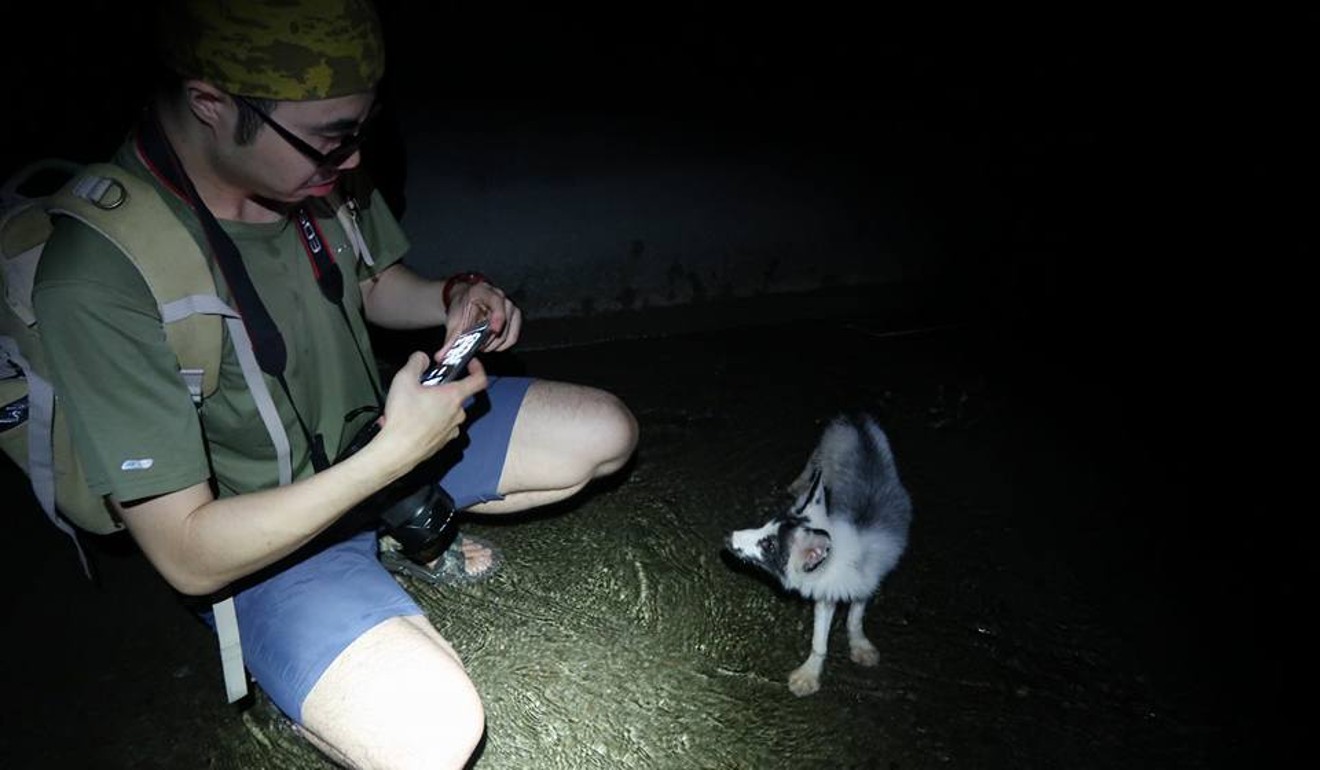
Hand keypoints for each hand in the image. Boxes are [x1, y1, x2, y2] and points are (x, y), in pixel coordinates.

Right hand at [376, 353, 488, 468]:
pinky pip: (437, 427)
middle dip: (439, 389)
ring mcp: (451, 430)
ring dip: (429, 407)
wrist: (396, 451)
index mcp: (453, 397)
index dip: (477, 368)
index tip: (470, 363)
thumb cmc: (403, 419)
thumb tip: (422, 358)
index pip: (479, 380)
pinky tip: (407, 422)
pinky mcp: (442, 442)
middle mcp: (457, 414)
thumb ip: (416, 362)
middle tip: (421, 389)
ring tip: (408, 408)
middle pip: (455, 395)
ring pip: (444, 412)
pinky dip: (425, 422)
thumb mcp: (404, 379)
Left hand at [444, 280, 521, 351]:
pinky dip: (502, 345)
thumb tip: (440, 357)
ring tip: (482, 345)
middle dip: (489, 340)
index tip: (493, 331)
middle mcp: (502, 298)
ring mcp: (511, 308)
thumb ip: (450, 340)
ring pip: (508, 334)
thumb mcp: (454, 321)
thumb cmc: (462, 309)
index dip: (497, 318)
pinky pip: (513, 338)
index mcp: (485, 292)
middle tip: (477, 346)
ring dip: (494, 345)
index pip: (497, 303)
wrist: (467, 301)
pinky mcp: (516, 318)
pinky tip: (491, 344)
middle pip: (503, 323)